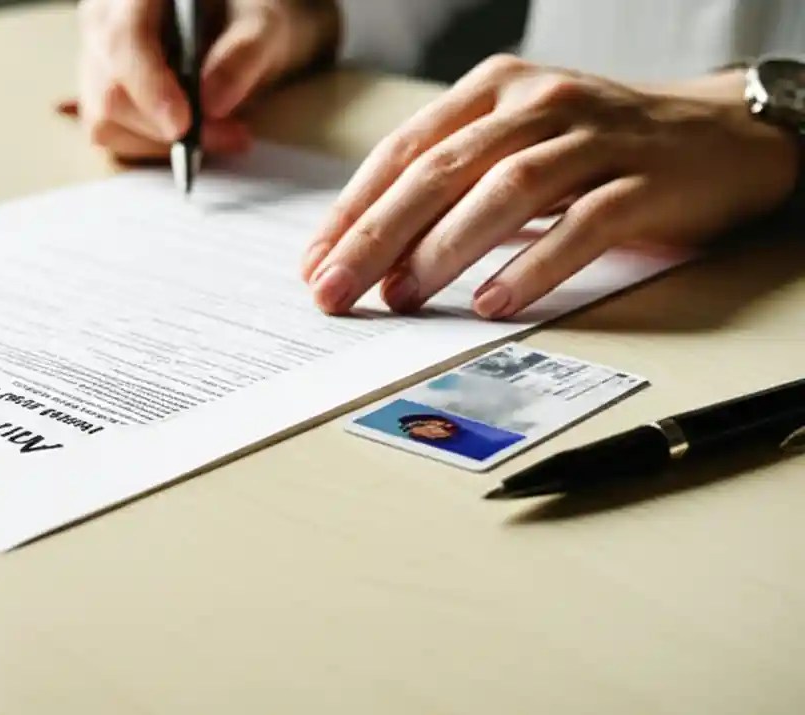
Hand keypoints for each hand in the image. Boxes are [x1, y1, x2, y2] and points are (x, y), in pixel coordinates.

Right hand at [76, 0, 339, 158]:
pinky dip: (156, 147)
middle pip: (110, 89)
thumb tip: (210, 102)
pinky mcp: (99, 95)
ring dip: (163, 143)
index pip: (124, 39)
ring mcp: (96, 59)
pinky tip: (191, 133)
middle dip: (166, 127)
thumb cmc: (242, 18)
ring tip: (221, 133)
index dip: (149, 86)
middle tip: (230, 135)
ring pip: (105, 121)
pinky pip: (113, 136)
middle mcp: (103, 21)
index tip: (182, 124)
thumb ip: (243, 54)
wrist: (236, 30)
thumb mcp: (263, 26)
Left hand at [301, 55, 799, 317]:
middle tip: (335, 290)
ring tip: (401, 298)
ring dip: (444, 248)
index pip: (404, 150)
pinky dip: (533, 264)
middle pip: (440, 170)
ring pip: (505, 189)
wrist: (721, 133)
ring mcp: (594, 137)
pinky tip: (491, 301)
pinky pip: (581, 224)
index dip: (353, 210)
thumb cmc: (598, 148)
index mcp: (493, 92)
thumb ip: (451, 185)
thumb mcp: (516, 145)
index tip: (314, 263)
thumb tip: (372, 256)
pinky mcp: (645, 180)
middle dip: (377, 236)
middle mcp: (538, 103)